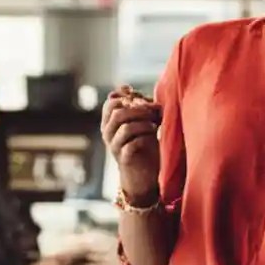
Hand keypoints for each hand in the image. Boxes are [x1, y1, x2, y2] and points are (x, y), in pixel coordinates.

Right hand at [100, 86, 161, 201]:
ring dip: (144, 123)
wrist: (144, 177)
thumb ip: (135, 105)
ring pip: (125, 127)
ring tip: (156, 125)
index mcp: (109, 121)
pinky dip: (145, 138)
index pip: (111, 101)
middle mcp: (107, 133)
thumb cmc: (144, 146)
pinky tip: (153, 138)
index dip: (129, 96)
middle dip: (140, 109)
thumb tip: (125, 87)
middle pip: (118, 112)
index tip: (145, 100)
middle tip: (155, 112)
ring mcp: (114, 147)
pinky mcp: (123, 160)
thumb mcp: (140, 122)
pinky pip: (131, 145)